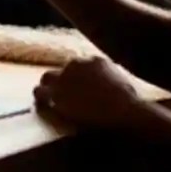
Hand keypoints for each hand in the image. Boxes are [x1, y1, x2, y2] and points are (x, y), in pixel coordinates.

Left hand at [34, 56, 151, 131]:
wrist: (122, 111)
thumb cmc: (130, 104)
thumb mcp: (124, 85)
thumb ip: (111, 80)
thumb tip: (110, 86)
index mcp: (95, 60)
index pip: (81, 66)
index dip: (81, 79)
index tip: (84, 89)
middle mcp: (76, 63)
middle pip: (64, 69)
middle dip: (65, 80)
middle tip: (68, 95)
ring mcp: (64, 77)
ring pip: (47, 78)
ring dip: (50, 88)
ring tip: (51, 99)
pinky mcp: (55, 92)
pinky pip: (40, 93)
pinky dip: (42, 100)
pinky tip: (45, 107)